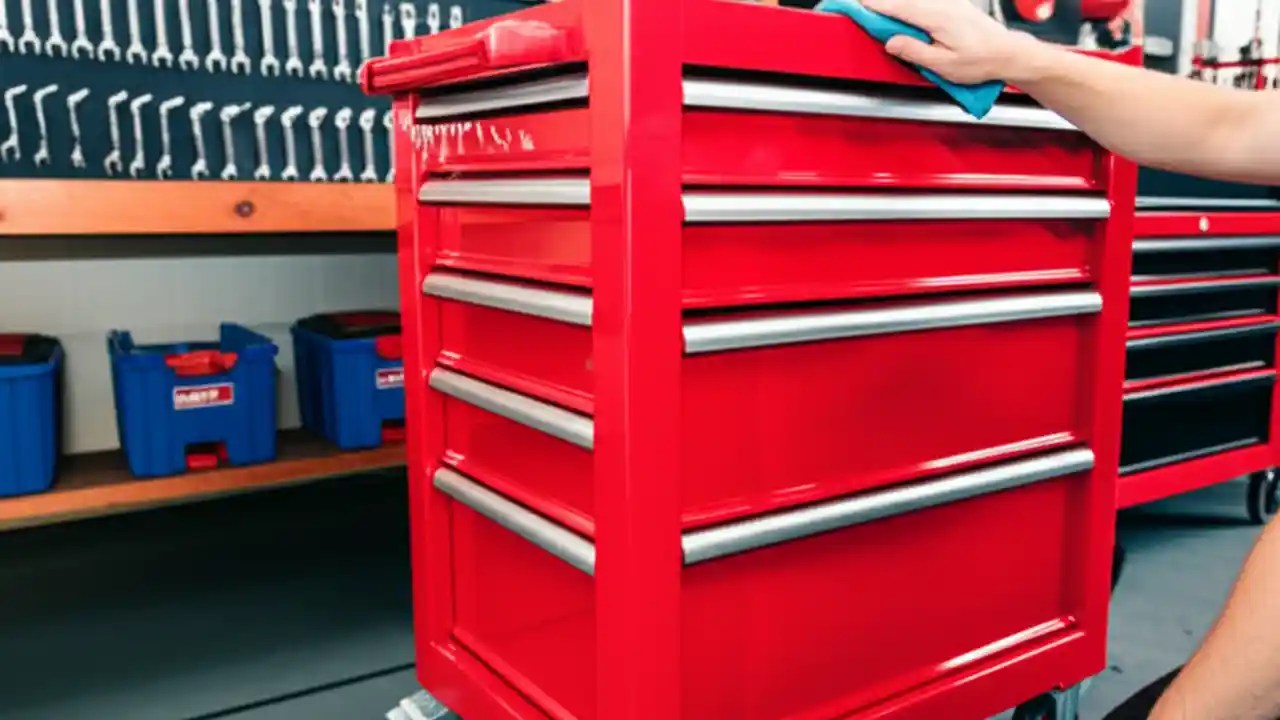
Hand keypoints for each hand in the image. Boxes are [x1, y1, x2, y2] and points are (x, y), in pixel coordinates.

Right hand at [859, 0, 1039, 83]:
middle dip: (883, 3)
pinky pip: (926, 1)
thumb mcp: (943, 65)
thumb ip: (914, 51)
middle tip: (863, 8)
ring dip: (897, 4)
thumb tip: (891, 41)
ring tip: (880, 12)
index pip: (899, 7)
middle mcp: (944, 4)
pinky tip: (905, 13)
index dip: (876, 5)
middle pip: (905, 0)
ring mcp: (951, 2)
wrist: (1008, 53)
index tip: (859, 4)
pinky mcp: (955, 5)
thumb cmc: (980, 62)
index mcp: (937, 18)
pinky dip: (911, 5)